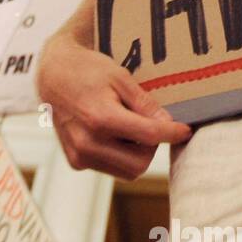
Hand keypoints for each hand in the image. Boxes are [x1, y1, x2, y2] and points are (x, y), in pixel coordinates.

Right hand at [36, 32, 190, 179]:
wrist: (54, 76)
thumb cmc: (89, 71)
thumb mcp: (121, 78)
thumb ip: (144, 104)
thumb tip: (167, 123)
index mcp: (101, 119)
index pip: (148, 136)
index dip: (172, 133)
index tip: (187, 130)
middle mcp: (88, 144)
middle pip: (139, 163)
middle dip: (154, 147)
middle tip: (156, 125)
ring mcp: (80, 156)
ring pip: (125, 171)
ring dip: (139, 155)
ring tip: (137, 127)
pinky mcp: (76, 161)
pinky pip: (110, 167)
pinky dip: (122, 155)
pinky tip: (120, 133)